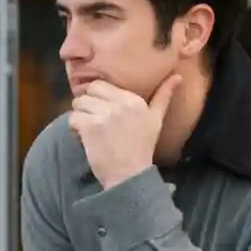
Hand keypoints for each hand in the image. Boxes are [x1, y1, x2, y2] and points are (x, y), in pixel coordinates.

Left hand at [69, 74, 181, 188]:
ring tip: (88, 129)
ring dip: (79, 116)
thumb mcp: (156, 120)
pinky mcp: (90, 127)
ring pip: (78, 104)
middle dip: (86, 104)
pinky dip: (74, 128)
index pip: (102, 84)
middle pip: (89, 91)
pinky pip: (73, 118)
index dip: (97, 97)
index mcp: (135, 100)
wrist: (129, 174)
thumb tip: (177, 76)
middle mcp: (120, 104)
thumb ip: (164, 96)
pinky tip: (84, 138)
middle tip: (92, 119)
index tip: (101, 111)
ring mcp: (105, 115)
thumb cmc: (142, 148)